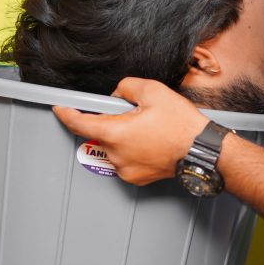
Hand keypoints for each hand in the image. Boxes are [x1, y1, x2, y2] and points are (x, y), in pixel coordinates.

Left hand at [52, 77, 209, 185]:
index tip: (60, 108)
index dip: (66, 113)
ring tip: (149, 129)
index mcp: (116, 133)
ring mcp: (125, 169)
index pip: (79, 123)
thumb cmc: (182, 125)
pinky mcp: (136, 178)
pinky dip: (132, 150)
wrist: (203, 151)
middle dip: (112, 120)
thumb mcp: (154, 91)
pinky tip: (151, 142)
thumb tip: (117, 95)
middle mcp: (116, 155)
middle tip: (135, 113)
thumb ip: (126, 87)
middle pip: (101, 133)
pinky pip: (125, 159)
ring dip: (123, 136)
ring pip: (114, 146)